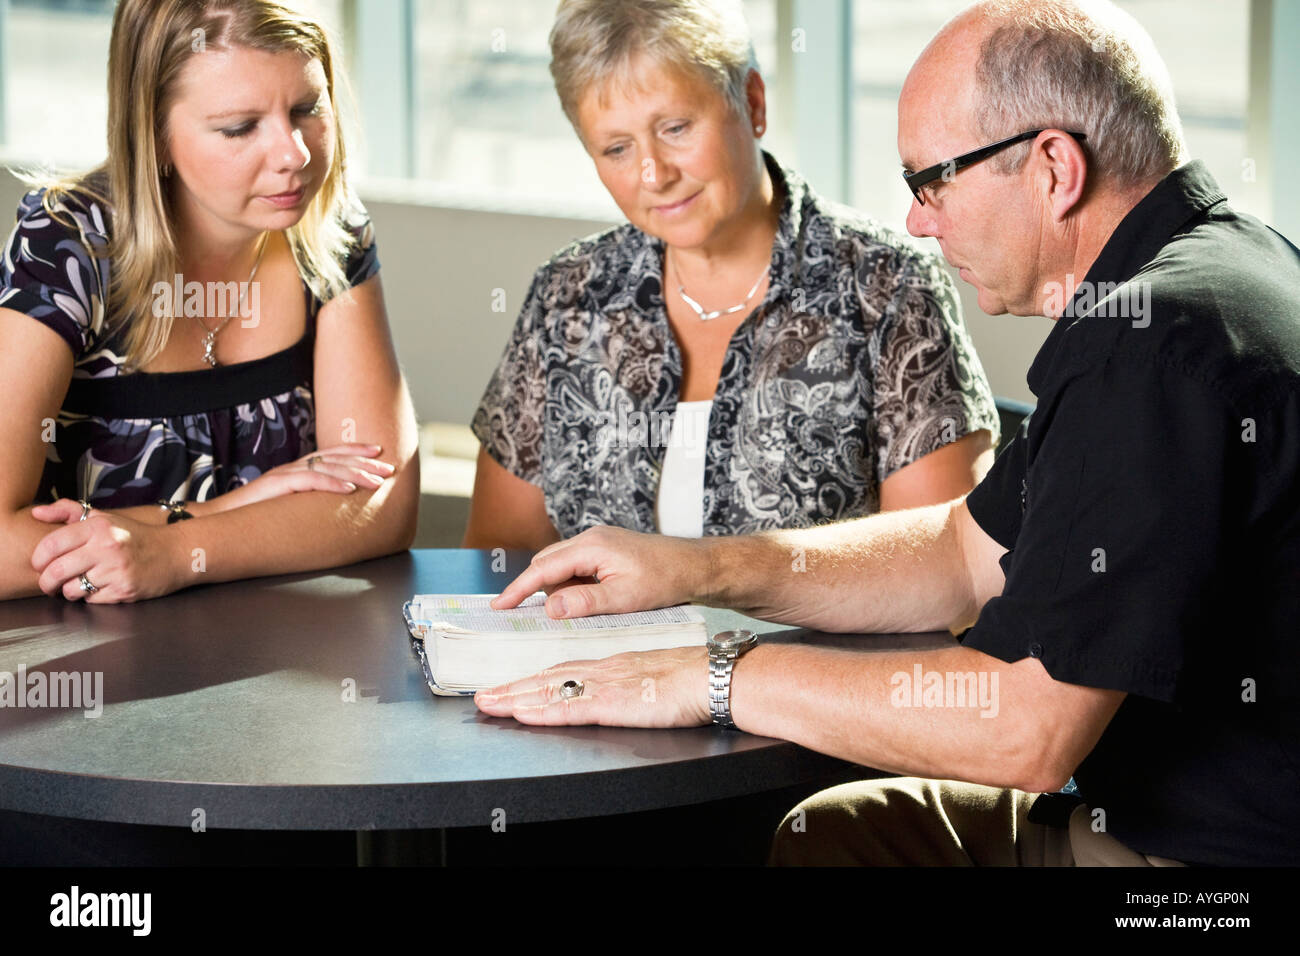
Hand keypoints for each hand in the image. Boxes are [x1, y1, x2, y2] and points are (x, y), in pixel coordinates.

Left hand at [30, 500, 180, 602]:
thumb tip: (36, 513)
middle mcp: (107, 547)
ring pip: (72, 590)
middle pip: (57, 572)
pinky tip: (98, 588)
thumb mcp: (105, 518)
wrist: (175, 553)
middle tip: (48, 584)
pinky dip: (90, 597)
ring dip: (68, 591)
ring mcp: (116, 570)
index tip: (39, 564)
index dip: (38, 559)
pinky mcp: (125, 590)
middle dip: (46, 582)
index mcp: (98, 527)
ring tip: (76, 585)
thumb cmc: (134, 536)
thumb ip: (69, 512)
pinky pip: (92, 600)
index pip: (51, 544)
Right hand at [213, 443, 395, 511]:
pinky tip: (349, 490)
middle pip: (335, 457)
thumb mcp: (285, 503)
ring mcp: (284, 474)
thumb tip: (330, 505)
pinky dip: (332, 484)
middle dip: (365, 461)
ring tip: (376, 481)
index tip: (379, 451)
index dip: (356, 450)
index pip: (331, 453)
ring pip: (327, 467)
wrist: (218, 518)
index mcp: (296, 468)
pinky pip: (310, 481)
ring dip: (355, 474)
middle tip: (388, 467)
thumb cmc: (253, 514)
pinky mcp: (277, 485)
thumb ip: (305, 499)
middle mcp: (293, 466)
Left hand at [474, 645, 711, 726]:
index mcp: (614, 666)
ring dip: (516, 698)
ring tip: (489, 704)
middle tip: (484, 695)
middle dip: (514, 687)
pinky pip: (569, 707)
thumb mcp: (656, 676)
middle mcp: (603, 671)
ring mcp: (605, 686)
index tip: (513, 684)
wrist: (711, 674)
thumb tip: (625, 693)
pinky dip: (542, 710)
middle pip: (549, 678)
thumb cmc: (694, 677)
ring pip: (551, 690)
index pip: (566, 670)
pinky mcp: (612, 704)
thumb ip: (634, 683)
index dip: (536, 678)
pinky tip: (523, 713)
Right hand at [490, 526, 711, 618]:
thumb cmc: (665, 580)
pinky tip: (584, 602)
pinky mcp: (605, 550)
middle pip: (546, 563)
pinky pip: (576, 567)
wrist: (695, 566)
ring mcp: (598, 542)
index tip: (499, 605)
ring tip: (567, 612)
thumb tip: (549, 608)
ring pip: (560, 566)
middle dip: (532, 589)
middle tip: (518, 614)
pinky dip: (571, 585)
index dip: (518, 588)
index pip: (543, 568)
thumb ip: (585, 602)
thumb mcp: (625, 598)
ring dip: (557, 589)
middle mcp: (591, 539)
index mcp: (591, 546)